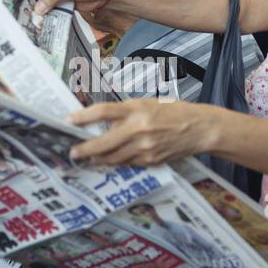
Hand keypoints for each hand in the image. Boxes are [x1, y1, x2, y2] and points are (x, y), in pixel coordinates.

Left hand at [66, 97, 216, 167]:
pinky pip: (127, 163)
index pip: (103, 112)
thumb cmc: (172, 112)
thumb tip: (100, 124)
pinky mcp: (150, 161)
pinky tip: (109, 160)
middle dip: (85, 149)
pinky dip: (116, 162)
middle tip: (73, 152)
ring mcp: (144, 148)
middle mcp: (139, 129)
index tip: (69, 121)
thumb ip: (124, 113)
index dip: (83, 117)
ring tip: (87, 157)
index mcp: (137, 109)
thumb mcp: (146, 103)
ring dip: (98, 158)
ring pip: (113, 158)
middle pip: (103, 142)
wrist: (198, 128)